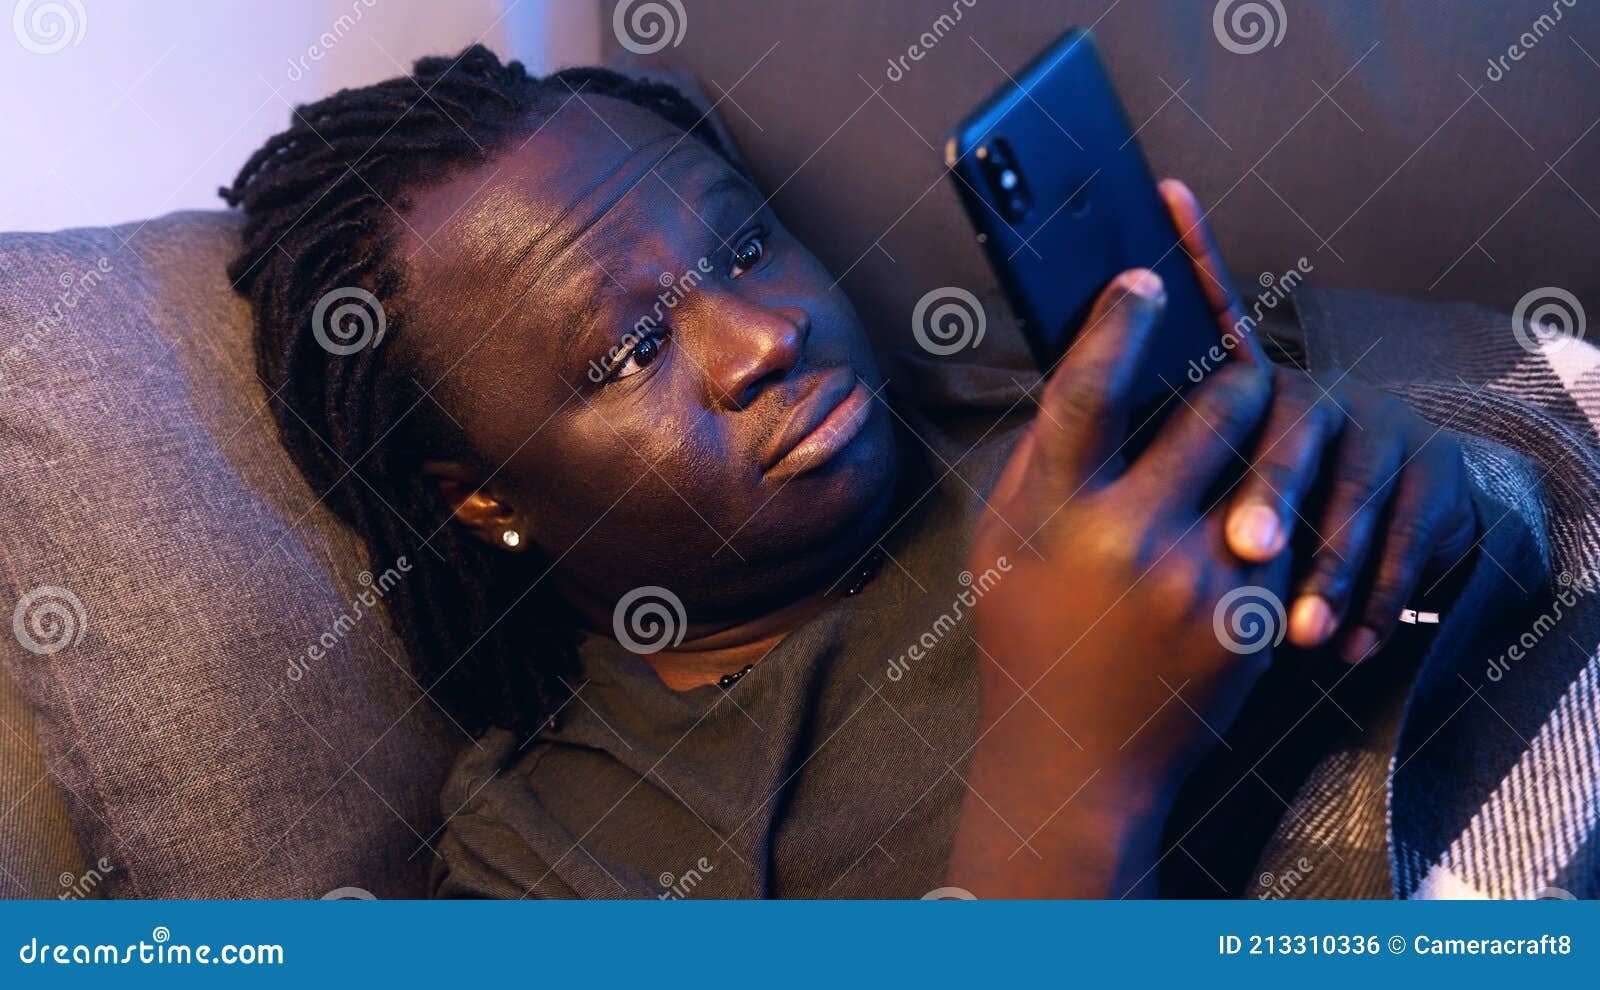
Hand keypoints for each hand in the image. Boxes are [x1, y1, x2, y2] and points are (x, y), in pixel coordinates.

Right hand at [950, 269, 1288, 895]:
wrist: (1074, 762)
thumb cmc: (1027, 634)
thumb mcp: (1003, 541)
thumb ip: (1043, 458)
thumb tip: (1088, 367)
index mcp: (1051, 515)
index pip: (1089, 391)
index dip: (1119, 322)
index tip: (1146, 278)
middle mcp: (1126, 542)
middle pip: (1220, 405)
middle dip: (1235, 370)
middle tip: (1230, 362)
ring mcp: (1199, 584)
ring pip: (1271, 460)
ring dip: (1265, 431)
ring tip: (1250, 429)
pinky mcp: (1252, 623)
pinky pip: (1282, 533)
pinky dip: (1270, 515)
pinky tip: (1247, 529)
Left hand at [1159, 179, 1477, 662]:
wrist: (1354, 530)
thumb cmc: (1229, 500)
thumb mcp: (1179, 462)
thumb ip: (1123, 422)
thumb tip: (1054, 377)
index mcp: (1236, 380)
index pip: (1215, 316)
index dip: (1196, 272)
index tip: (1152, 281)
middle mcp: (1307, 391)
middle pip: (1291, 426)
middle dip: (1269, 495)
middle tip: (1241, 549)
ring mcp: (1378, 428)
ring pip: (1357, 488)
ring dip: (1330, 562)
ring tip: (1301, 632)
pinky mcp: (1432, 476)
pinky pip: (1411, 537)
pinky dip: (1381, 596)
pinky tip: (1354, 646)